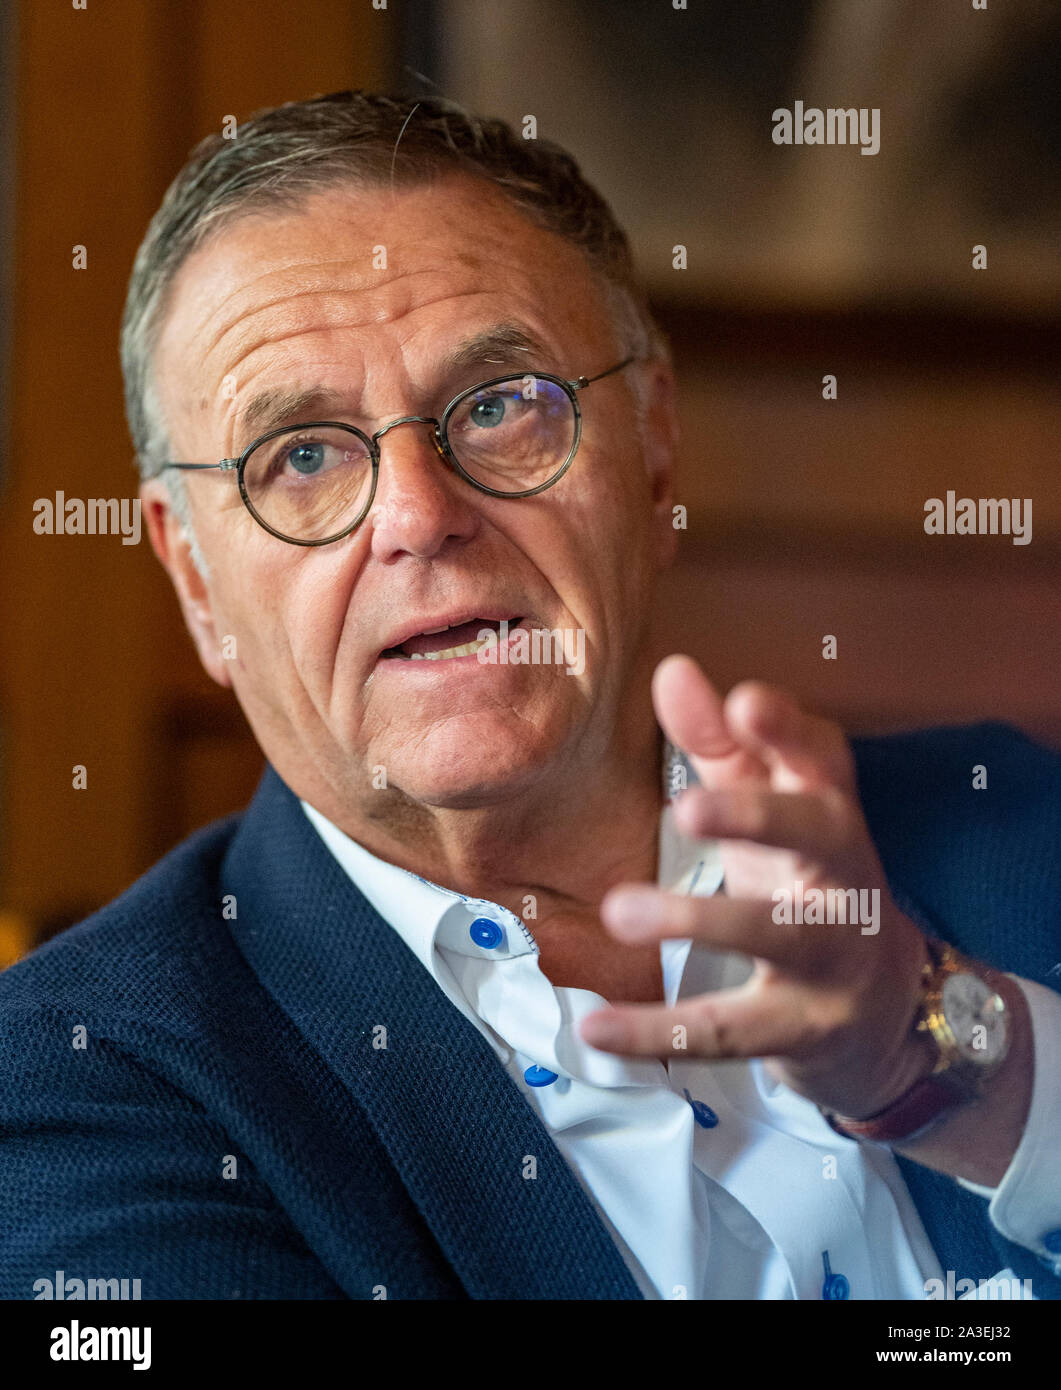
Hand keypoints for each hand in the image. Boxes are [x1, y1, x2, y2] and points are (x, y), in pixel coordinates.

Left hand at [580, 655, 937, 1118]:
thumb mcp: (767, 815)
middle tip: (687, 808)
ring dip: (701, 920)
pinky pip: (729, 1031)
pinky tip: (596, 1029)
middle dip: (758, 816)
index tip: (744, 702)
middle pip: (818, 835)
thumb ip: (719, 747)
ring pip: (778, 933)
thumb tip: (673, 668)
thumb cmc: (803, 888)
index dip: (788, 729)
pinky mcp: (806, 1029)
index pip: (822, 759)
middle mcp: (844, 877)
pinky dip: (659, 1033)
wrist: (885, 1018)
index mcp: (829, 813)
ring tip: (621, 909)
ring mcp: (834, 957)